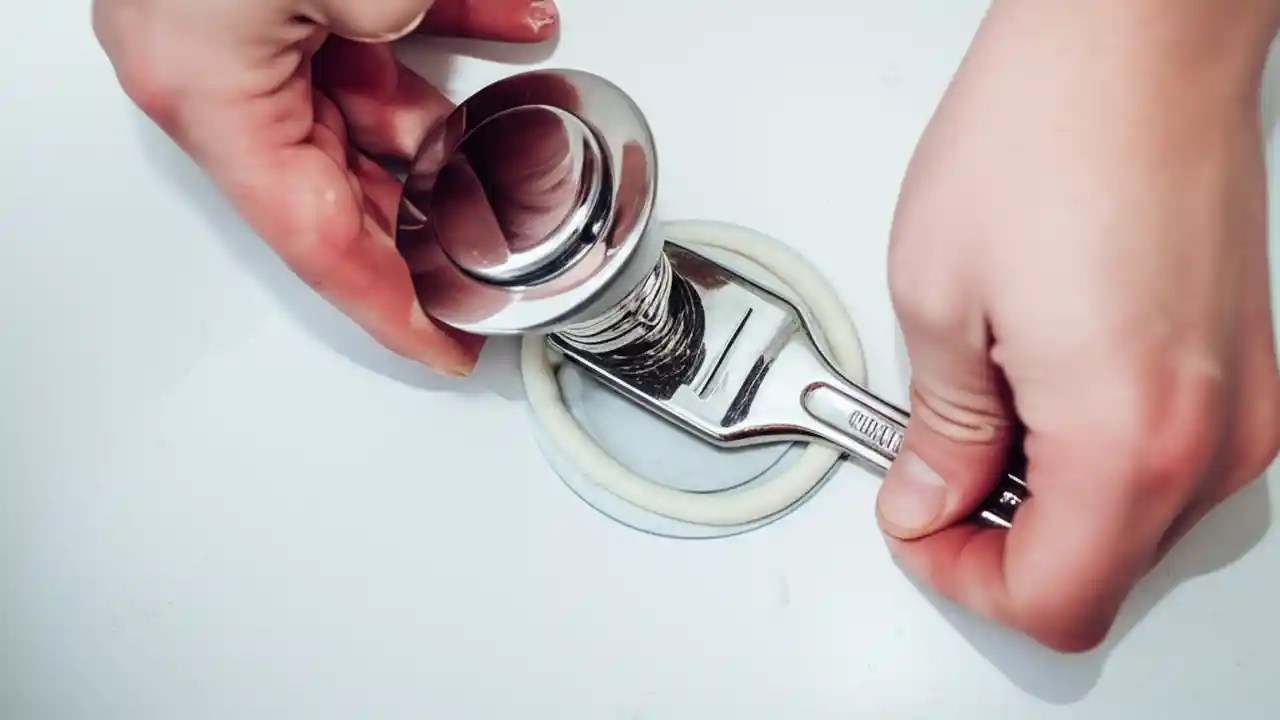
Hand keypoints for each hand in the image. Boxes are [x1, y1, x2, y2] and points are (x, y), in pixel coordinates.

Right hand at [92, 0, 559, 375]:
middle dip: (437, 214)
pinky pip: (372, 33)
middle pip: (348, 185)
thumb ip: (378, 15)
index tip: (450, 348)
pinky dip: (448, 28)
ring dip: (456, 118)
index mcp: (215, 100)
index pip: (320, 245)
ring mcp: (250, 30)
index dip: (392, 310)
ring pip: (371, 107)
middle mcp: (225, 77)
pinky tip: (516, 22)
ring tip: (528, 139)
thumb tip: (404, 25)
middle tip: (509, 248)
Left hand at [878, 0, 1279, 650]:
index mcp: (1127, 438)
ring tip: (978, 415)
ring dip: (1045, 505)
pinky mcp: (1248, 372)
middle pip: (1098, 577)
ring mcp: (1244, 406)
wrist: (1135, 40)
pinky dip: (1091, 460)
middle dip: (999, 546)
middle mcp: (1210, 438)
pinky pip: (1166, 466)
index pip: (1054, 602)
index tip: (918, 523)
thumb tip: (931, 497)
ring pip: (1133, 529)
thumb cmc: (1044, 131)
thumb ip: (938, 430)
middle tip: (930, 474)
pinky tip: (1036, 391)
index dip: (965, 581)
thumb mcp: (937, 298)